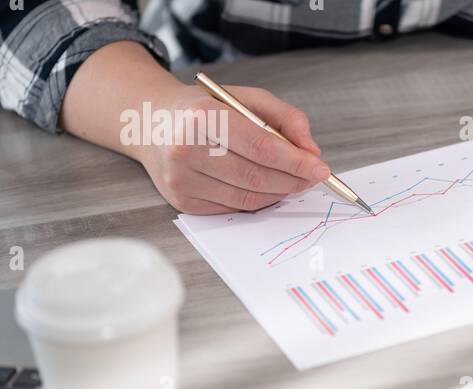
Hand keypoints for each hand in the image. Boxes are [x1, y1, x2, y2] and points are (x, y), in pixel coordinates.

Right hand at [135, 84, 327, 214]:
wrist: (151, 123)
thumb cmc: (205, 109)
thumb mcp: (246, 98)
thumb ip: (286, 117)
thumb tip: (311, 151)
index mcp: (202, 116)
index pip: (261, 146)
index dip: (296, 161)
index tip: (321, 168)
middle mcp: (185, 149)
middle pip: (257, 176)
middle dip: (293, 180)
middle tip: (313, 177)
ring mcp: (181, 179)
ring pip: (248, 197)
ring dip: (280, 193)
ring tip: (293, 181)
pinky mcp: (182, 201)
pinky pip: (234, 207)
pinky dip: (259, 200)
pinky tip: (266, 187)